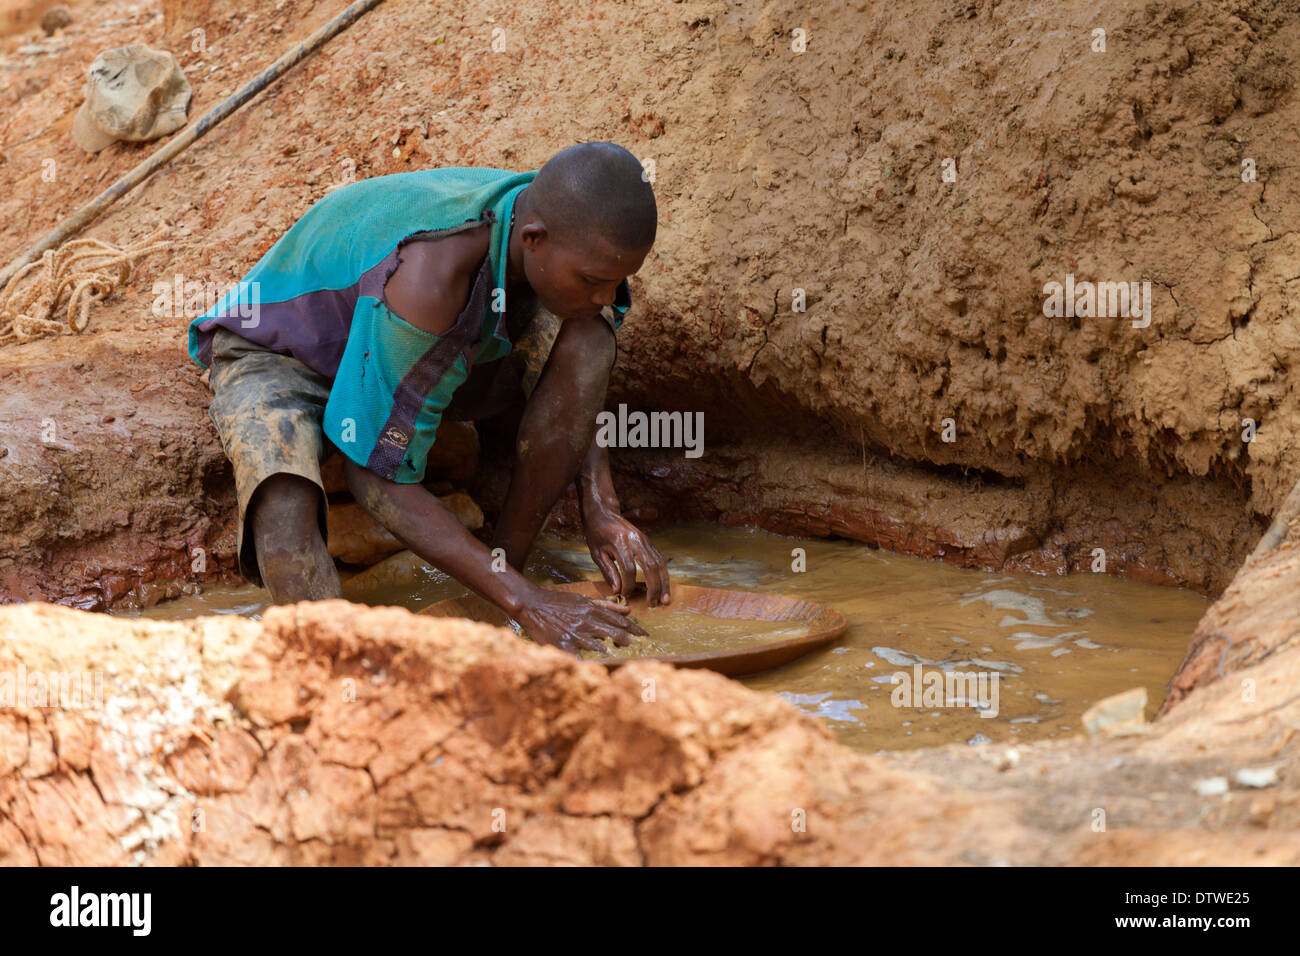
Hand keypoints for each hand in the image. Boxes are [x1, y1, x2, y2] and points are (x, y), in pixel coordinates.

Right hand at [513, 585, 647, 653]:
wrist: (532, 604)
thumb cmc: (558, 602)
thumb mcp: (583, 599)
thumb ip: (606, 605)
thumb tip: (628, 610)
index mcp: (591, 608)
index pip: (617, 618)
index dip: (633, 627)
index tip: (645, 634)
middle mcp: (585, 619)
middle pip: (611, 629)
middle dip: (627, 637)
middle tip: (639, 644)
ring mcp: (573, 631)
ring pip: (597, 641)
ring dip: (610, 647)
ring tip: (621, 652)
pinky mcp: (562, 641)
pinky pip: (577, 652)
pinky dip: (586, 658)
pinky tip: (595, 662)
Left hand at [582, 507, 670, 607]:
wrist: (604, 513)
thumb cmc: (597, 534)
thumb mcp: (596, 553)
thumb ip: (608, 571)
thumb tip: (617, 590)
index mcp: (620, 543)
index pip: (629, 569)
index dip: (629, 585)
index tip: (625, 595)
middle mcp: (636, 541)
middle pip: (650, 567)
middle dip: (654, 588)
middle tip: (653, 604)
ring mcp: (644, 540)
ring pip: (659, 563)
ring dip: (664, 583)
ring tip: (665, 599)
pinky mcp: (648, 541)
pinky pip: (660, 558)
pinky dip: (663, 573)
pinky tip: (664, 585)